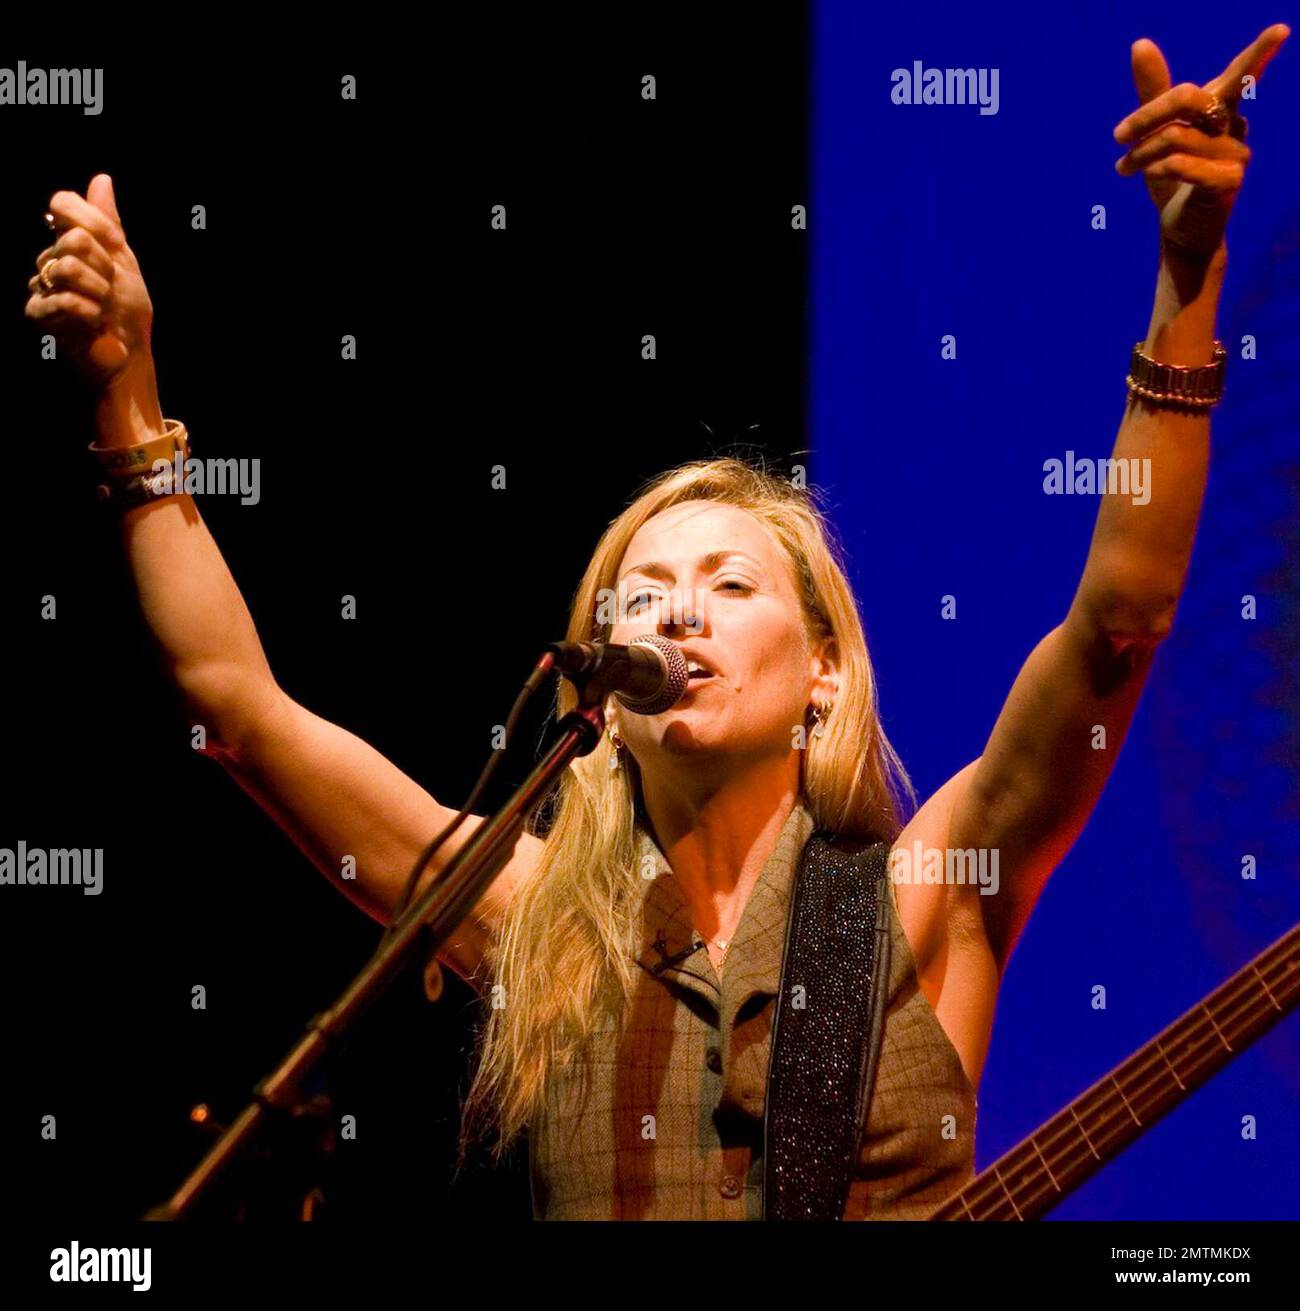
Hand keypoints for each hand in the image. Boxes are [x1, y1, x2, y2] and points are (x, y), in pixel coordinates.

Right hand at [24, 174, 155, 389]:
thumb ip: (109, 222)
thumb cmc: (128, 311)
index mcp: (68, 242)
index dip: (93, 221)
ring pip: (66, 267)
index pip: (62, 204)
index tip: (116, 245)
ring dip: (98, 290)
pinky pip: (63, 299)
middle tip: (110, 288)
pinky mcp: (38, 313)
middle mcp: (49, 259)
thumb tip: (101, 178)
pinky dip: (90, 313)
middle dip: (103, 266)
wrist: (130, 354)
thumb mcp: (124, 261)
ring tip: (103, 307)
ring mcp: (40, 285)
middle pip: (72, 239)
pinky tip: (96, 323)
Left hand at [1112, 24, 1289, 261]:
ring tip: (1126, 167)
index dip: (1260, 52)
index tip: (1282, 30)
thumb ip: (1152, 91)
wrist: (1179, 230)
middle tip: (1118, 136)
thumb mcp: (1155, 133)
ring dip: (1141, 152)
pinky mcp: (1227, 183)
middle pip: (1190, 98)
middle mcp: (1234, 127)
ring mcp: (1235, 155)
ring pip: (1176, 136)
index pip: (1239, 75)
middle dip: (1147, 114)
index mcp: (1221, 110)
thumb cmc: (1171, 178)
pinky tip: (1150, 173)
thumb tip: (1140, 42)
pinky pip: (1185, 163)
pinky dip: (1160, 167)